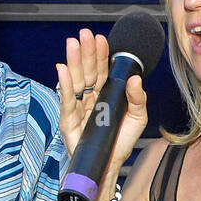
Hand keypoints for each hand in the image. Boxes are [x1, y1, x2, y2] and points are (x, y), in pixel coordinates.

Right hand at [56, 28, 148, 190]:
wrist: (109, 165)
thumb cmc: (121, 142)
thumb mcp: (137, 118)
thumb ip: (137, 98)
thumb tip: (135, 79)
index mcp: (105, 93)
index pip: (102, 70)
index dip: (100, 54)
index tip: (100, 39)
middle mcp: (90, 97)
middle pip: (87, 71)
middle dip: (85, 52)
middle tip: (84, 35)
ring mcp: (78, 106)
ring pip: (76, 81)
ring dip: (73, 61)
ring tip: (72, 44)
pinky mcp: (68, 119)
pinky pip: (67, 100)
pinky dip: (65, 85)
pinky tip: (63, 70)